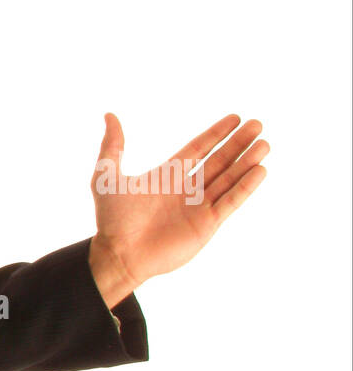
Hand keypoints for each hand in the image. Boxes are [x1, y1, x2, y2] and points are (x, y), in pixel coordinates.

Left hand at [89, 113, 268, 300]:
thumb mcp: (107, 177)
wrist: (118, 254)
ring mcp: (198, 207)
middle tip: (258, 124)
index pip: (198, 149)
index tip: (235, 118)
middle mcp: (186, 189)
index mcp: (167, 175)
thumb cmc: (111, 219)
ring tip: (264, 144)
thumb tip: (109, 115)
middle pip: (219, 161)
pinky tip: (260, 170)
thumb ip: (112, 146)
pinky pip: (230, 201)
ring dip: (247, 162)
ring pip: (228, 179)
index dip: (216, 134)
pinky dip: (245, 187)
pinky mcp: (207, 225)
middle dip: (238, 144)